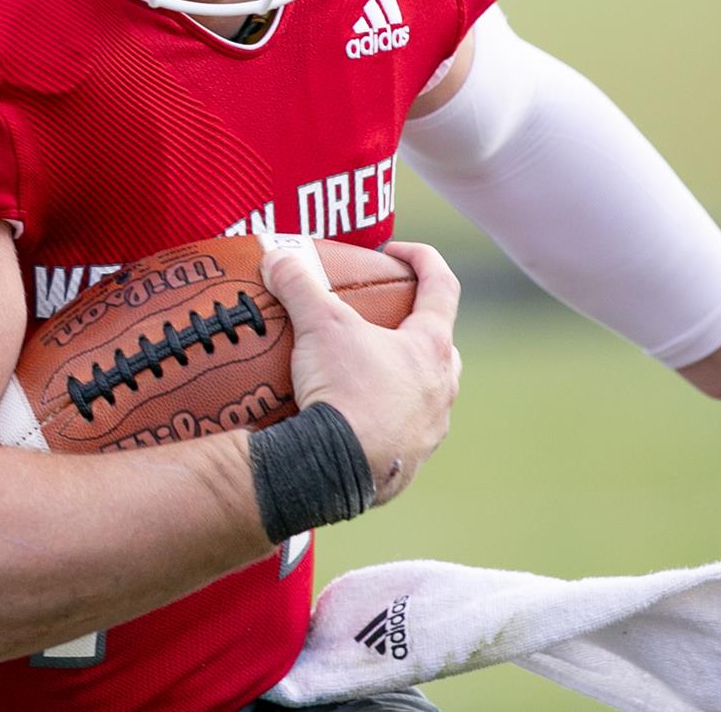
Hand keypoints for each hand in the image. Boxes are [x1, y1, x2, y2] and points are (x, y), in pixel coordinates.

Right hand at [261, 240, 461, 505]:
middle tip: (383, 323)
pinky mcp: (407, 466)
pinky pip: (401, 436)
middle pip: (441, 348)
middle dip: (416, 330)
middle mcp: (441, 390)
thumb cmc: (343, 388)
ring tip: (364, 375)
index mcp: (430, 349)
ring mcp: (429, 432)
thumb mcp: (318, 325)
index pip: (442, 288)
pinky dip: (382, 423)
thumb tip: (277, 257)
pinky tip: (351, 422)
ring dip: (402, 381)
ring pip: (426, 396)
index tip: (393, 252)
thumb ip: (299, 284)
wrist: (335, 468)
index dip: (423, 259)